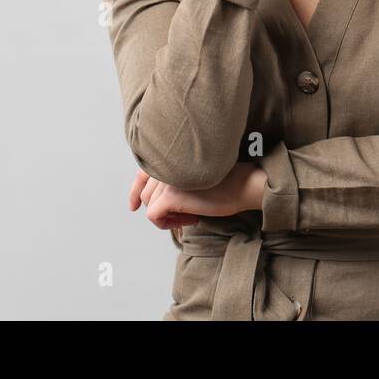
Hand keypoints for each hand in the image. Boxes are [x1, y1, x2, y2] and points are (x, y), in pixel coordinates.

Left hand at [128, 163, 268, 230]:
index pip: (142, 174)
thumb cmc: (226, 182)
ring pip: (150, 206)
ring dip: (168, 216)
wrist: (244, 183)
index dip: (135, 192)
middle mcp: (165, 164)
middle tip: (185, 215)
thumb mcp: (194, 176)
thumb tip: (155, 201)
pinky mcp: (171, 196)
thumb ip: (174, 180)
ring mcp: (166, 179)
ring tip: (192, 215)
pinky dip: (168, 223)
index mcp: (169, 155)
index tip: (134, 207)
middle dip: (160, 210)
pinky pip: (154, 216)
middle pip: (145, 194)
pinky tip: (191, 218)